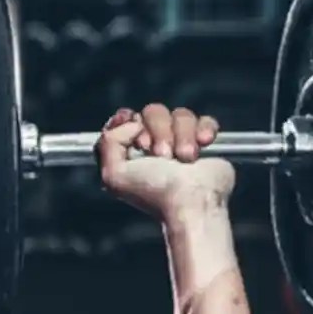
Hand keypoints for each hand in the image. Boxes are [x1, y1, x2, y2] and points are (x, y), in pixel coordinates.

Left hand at [96, 104, 233, 220]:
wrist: (193, 201)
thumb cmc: (154, 191)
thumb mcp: (113, 174)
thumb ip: (107, 142)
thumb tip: (132, 123)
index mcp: (129, 153)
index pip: (124, 119)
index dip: (129, 121)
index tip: (137, 133)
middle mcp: (152, 146)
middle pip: (153, 112)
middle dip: (159, 131)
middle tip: (162, 156)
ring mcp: (179, 143)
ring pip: (179, 115)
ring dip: (182, 135)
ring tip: (185, 158)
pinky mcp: (202, 143)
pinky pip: (204, 119)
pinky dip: (204, 129)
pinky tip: (204, 144)